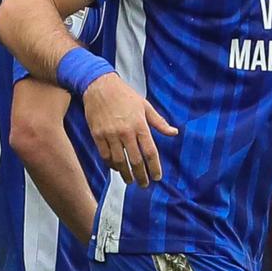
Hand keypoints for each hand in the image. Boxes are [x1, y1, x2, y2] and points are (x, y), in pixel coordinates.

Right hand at [82, 72, 177, 186]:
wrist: (99, 85)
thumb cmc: (124, 95)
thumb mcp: (145, 106)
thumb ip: (159, 122)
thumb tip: (174, 133)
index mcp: (139, 125)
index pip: (150, 152)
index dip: (154, 167)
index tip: (157, 177)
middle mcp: (125, 132)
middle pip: (135, 160)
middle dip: (141, 176)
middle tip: (144, 185)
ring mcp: (110, 134)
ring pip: (119, 161)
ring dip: (125, 174)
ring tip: (130, 181)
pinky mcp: (97, 134)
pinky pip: (104, 155)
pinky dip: (111, 164)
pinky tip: (116, 168)